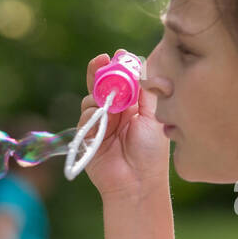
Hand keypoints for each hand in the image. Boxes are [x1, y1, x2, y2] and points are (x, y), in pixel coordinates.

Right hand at [77, 53, 169, 200]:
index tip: (120, 55)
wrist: (137, 183)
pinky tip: (100, 118)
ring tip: (109, 103)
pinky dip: (90, 115)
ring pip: (91, 99)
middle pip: (103, 85)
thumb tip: (138, 65)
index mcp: (133, 107)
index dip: (120, 68)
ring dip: (98, 96)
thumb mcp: (153, 116)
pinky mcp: (87, 138)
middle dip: (100, 71)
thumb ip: (145, 92)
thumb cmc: (151, 153)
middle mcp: (116, 114)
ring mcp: (100, 125)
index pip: (123, 81)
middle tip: (101, 60)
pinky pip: (84, 118)